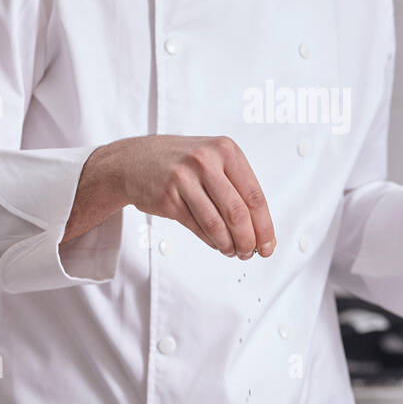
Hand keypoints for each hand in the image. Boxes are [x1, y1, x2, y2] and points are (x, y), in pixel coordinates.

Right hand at [117, 134, 275, 258]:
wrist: (133, 160)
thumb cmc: (180, 161)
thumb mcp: (212, 158)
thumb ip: (236, 185)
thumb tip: (260, 226)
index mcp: (225, 150)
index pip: (254, 195)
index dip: (265, 225)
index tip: (269, 244)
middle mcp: (205, 161)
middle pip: (237, 212)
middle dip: (248, 239)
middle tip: (251, 253)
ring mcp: (184, 179)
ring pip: (217, 223)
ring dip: (229, 244)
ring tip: (234, 251)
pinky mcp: (168, 198)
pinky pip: (197, 227)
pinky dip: (211, 241)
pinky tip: (217, 244)